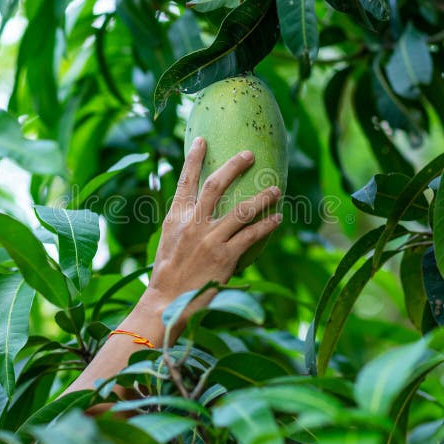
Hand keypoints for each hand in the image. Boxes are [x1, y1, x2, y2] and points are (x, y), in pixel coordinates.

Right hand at [139, 136, 281, 323]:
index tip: (201, 140)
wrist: (166, 303)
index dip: (194, 159)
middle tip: (249, 154)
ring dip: (262, 197)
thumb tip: (198, 211)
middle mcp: (193, 224)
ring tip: (276, 188)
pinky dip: (266, 225)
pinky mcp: (225, 257)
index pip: (185, 181)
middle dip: (233, 166)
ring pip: (241, 209)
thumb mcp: (168, 242)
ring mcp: (210, 239)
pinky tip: (277, 218)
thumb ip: (183, 223)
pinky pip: (251, 235)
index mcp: (176, 218)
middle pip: (216, 185)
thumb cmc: (167, 275)